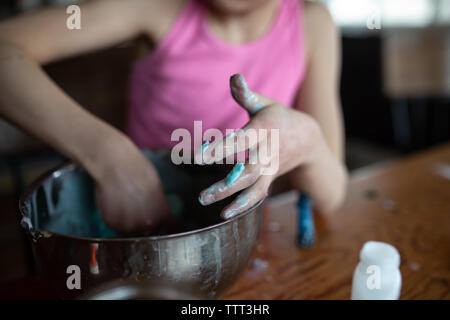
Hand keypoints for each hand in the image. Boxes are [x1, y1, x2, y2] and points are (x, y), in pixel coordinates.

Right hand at [92, 137, 174, 233]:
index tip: (169, 230)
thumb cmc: (138, 170)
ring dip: (128, 221)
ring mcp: (128, 226)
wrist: (116, 165)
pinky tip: (114, 202)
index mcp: (162, 214)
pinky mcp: (111, 224)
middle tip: (137, 207)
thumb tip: (154, 211)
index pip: (171, 228)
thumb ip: (157, 205)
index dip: (170, 230)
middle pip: (148, 230)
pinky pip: (115, 225)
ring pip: (130, 229)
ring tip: (123, 202)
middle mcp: (148, 224)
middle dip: (145, 223)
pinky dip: (114, 218)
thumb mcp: (156, 188)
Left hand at [196, 74, 323, 218]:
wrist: (307, 139)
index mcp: (263, 130)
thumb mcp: (264, 103)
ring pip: (253, 188)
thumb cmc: (278, 117)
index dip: (219, 150)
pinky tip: (225, 212)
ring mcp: (270, 169)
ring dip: (233, 200)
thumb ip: (246, 95)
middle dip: (225, 185)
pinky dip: (244, 205)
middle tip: (201, 196)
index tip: (197, 158)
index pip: (239, 141)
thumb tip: (234, 77)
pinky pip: (258, 194)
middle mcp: (267, 152)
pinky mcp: (270, 178)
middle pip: (247, 172)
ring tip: (209, 205)